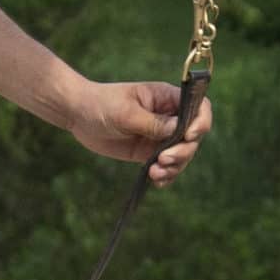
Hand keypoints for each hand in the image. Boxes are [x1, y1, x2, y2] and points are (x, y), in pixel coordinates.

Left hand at [71, 79, 213, 185]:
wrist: (78, 116)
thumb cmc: (101, 105)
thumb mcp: (126, 113)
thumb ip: (154, 123)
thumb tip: (180, 130)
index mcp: (167, 99)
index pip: (199, 107)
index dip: (201, 122)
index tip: (188, 136)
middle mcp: (170, 117)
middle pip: (194, 137)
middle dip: (183, 152)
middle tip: (163, 160)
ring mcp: (161, 136)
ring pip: (183, 154)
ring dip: (174, 167)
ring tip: (155, 173)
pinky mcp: (151, 152)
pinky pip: (167, 166)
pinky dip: (165, 176)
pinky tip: (155, 180)